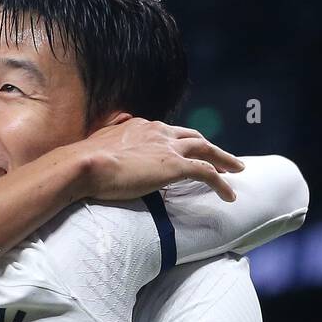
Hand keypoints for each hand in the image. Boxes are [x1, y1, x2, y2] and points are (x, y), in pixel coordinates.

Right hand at [69, 118, 242, 203]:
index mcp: (140, 127)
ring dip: (223, 160)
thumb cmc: (85, 162)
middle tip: (222, 158)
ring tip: (236, 170)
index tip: (188, 151)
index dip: (181, 142)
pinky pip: (206, 173)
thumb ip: (107, 143)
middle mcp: (157, 131)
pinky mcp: (174, 166)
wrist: (85, 165)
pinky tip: (229, 195)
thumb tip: (104, 147)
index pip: (168, 133)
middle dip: (209, 147)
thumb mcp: (97, 146)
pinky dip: (221, 183)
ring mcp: (168, 147)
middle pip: (192, 137)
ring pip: (206, 150)